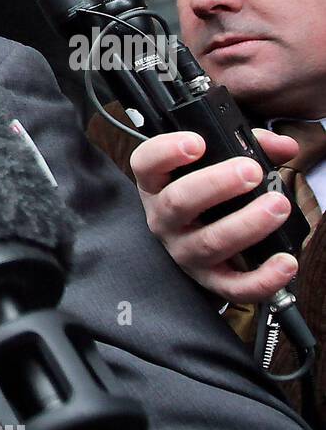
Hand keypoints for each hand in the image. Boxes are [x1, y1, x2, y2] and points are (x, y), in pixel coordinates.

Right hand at [131, 128, 300, 302]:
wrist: (204, 244)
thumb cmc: (211, 198)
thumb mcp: (219, 164)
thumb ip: (252, 146)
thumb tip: (283, 147)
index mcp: (159, 186)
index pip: (146, 164)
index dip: (166, 152)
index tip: (197, 143)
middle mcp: (165, 220)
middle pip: (178, 202)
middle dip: (216, 184)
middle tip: (251, 171)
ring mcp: (185, 251)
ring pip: (209, 242)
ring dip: (246, 223)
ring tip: (277, 205)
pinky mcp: (210, 279)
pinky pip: (232, 286)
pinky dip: (261, 278)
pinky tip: (285, 261)